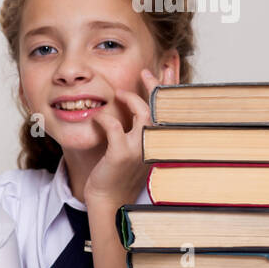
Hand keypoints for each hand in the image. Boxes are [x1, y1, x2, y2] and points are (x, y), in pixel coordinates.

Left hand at [82, 67, 167, 209]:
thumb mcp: (132, 149)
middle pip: (161, 109)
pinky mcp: (120, 155)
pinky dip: (105, 118)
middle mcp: (154, 145)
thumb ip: (135, 130)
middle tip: (145, 72)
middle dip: (156, 87)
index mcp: (159, 143)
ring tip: (118, 92)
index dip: (170, 89)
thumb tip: (132, 111)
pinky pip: (114, 128)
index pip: (168, 111)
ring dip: (131, 100)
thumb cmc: (118, 173)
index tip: (168, 67)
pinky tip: (98, 118)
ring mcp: (139, 150)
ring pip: (143, 115)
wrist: (109, 200)